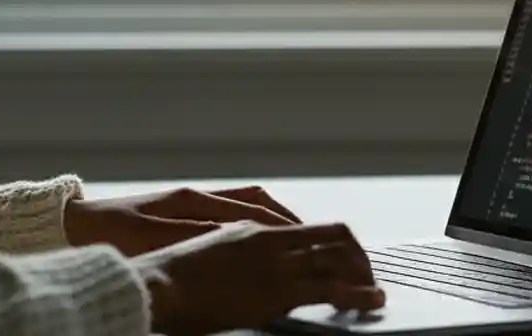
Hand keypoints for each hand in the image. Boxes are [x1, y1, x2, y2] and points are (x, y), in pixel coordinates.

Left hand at [64, 185, 301, 255]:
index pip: (248, 208)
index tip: (305, 236)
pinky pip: (228, 210)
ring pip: (243, 202)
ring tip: (295, 235)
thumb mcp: (152, 236)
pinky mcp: (180, 210)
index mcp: (191, 199)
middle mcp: (195, 195)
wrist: (74, 224)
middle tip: (314, 235)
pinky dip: (251, 220)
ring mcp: (189, 201)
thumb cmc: (109, 234)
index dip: (279, 222)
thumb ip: (193, 235)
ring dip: (271, 216)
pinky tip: (258, 236)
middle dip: (285, 217)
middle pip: (253, 200)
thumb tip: (234, 233)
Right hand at [133, 221, 385, 335]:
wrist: (157, 288)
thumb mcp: (209, 255)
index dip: (337, 244)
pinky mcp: (277, 291)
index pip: (310, 229)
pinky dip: (359, 294)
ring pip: (339, 258)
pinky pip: (331, 288)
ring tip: (374, 293)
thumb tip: (248, 270)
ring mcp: (276, 264)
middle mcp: (271, 240)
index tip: (347, 261)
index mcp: (254, 230)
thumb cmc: (172, 279)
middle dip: (357, 256)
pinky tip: (371, 302)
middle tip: (367, 277)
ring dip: (363, 276)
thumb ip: (236, 255)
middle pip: (334, 235)